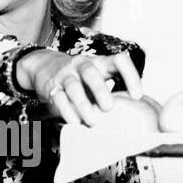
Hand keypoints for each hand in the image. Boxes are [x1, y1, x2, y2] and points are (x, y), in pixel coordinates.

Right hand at [16, 49, 143, 126]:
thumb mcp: (98, 79)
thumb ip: (111, 93)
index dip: (131, 76)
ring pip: (73, 86)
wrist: (45, 66)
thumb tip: (130, 120)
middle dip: (101, 91)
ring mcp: (66, 75)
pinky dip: (67, 110)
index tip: (137, 96)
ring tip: (92, 121)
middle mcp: (83, 65)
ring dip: (83, 104)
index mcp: (101, 62)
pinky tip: (74, 122)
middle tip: (108, 108)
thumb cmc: (81, 79)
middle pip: (92, 73)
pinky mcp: (51, 86)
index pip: (119, 61)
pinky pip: (58, 97)